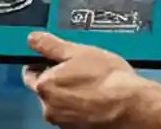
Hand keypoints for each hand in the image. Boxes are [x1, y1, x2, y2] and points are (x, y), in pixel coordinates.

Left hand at [22, 32, 146, 127]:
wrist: (130, 106)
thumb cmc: (107, 79)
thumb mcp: (78, 51)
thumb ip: (50, 45)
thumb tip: (33, 39)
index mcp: (44, 86)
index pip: (30, 72)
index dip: (42, 62)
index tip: (55, 58)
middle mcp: (49, 108)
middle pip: (46, 89)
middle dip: (59, 79)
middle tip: (80, 68)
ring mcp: (64, 122)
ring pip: (61, 102)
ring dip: (71, 93)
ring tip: (92, 82)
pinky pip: (74, 114)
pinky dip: (82, 106)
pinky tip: (97, 97)